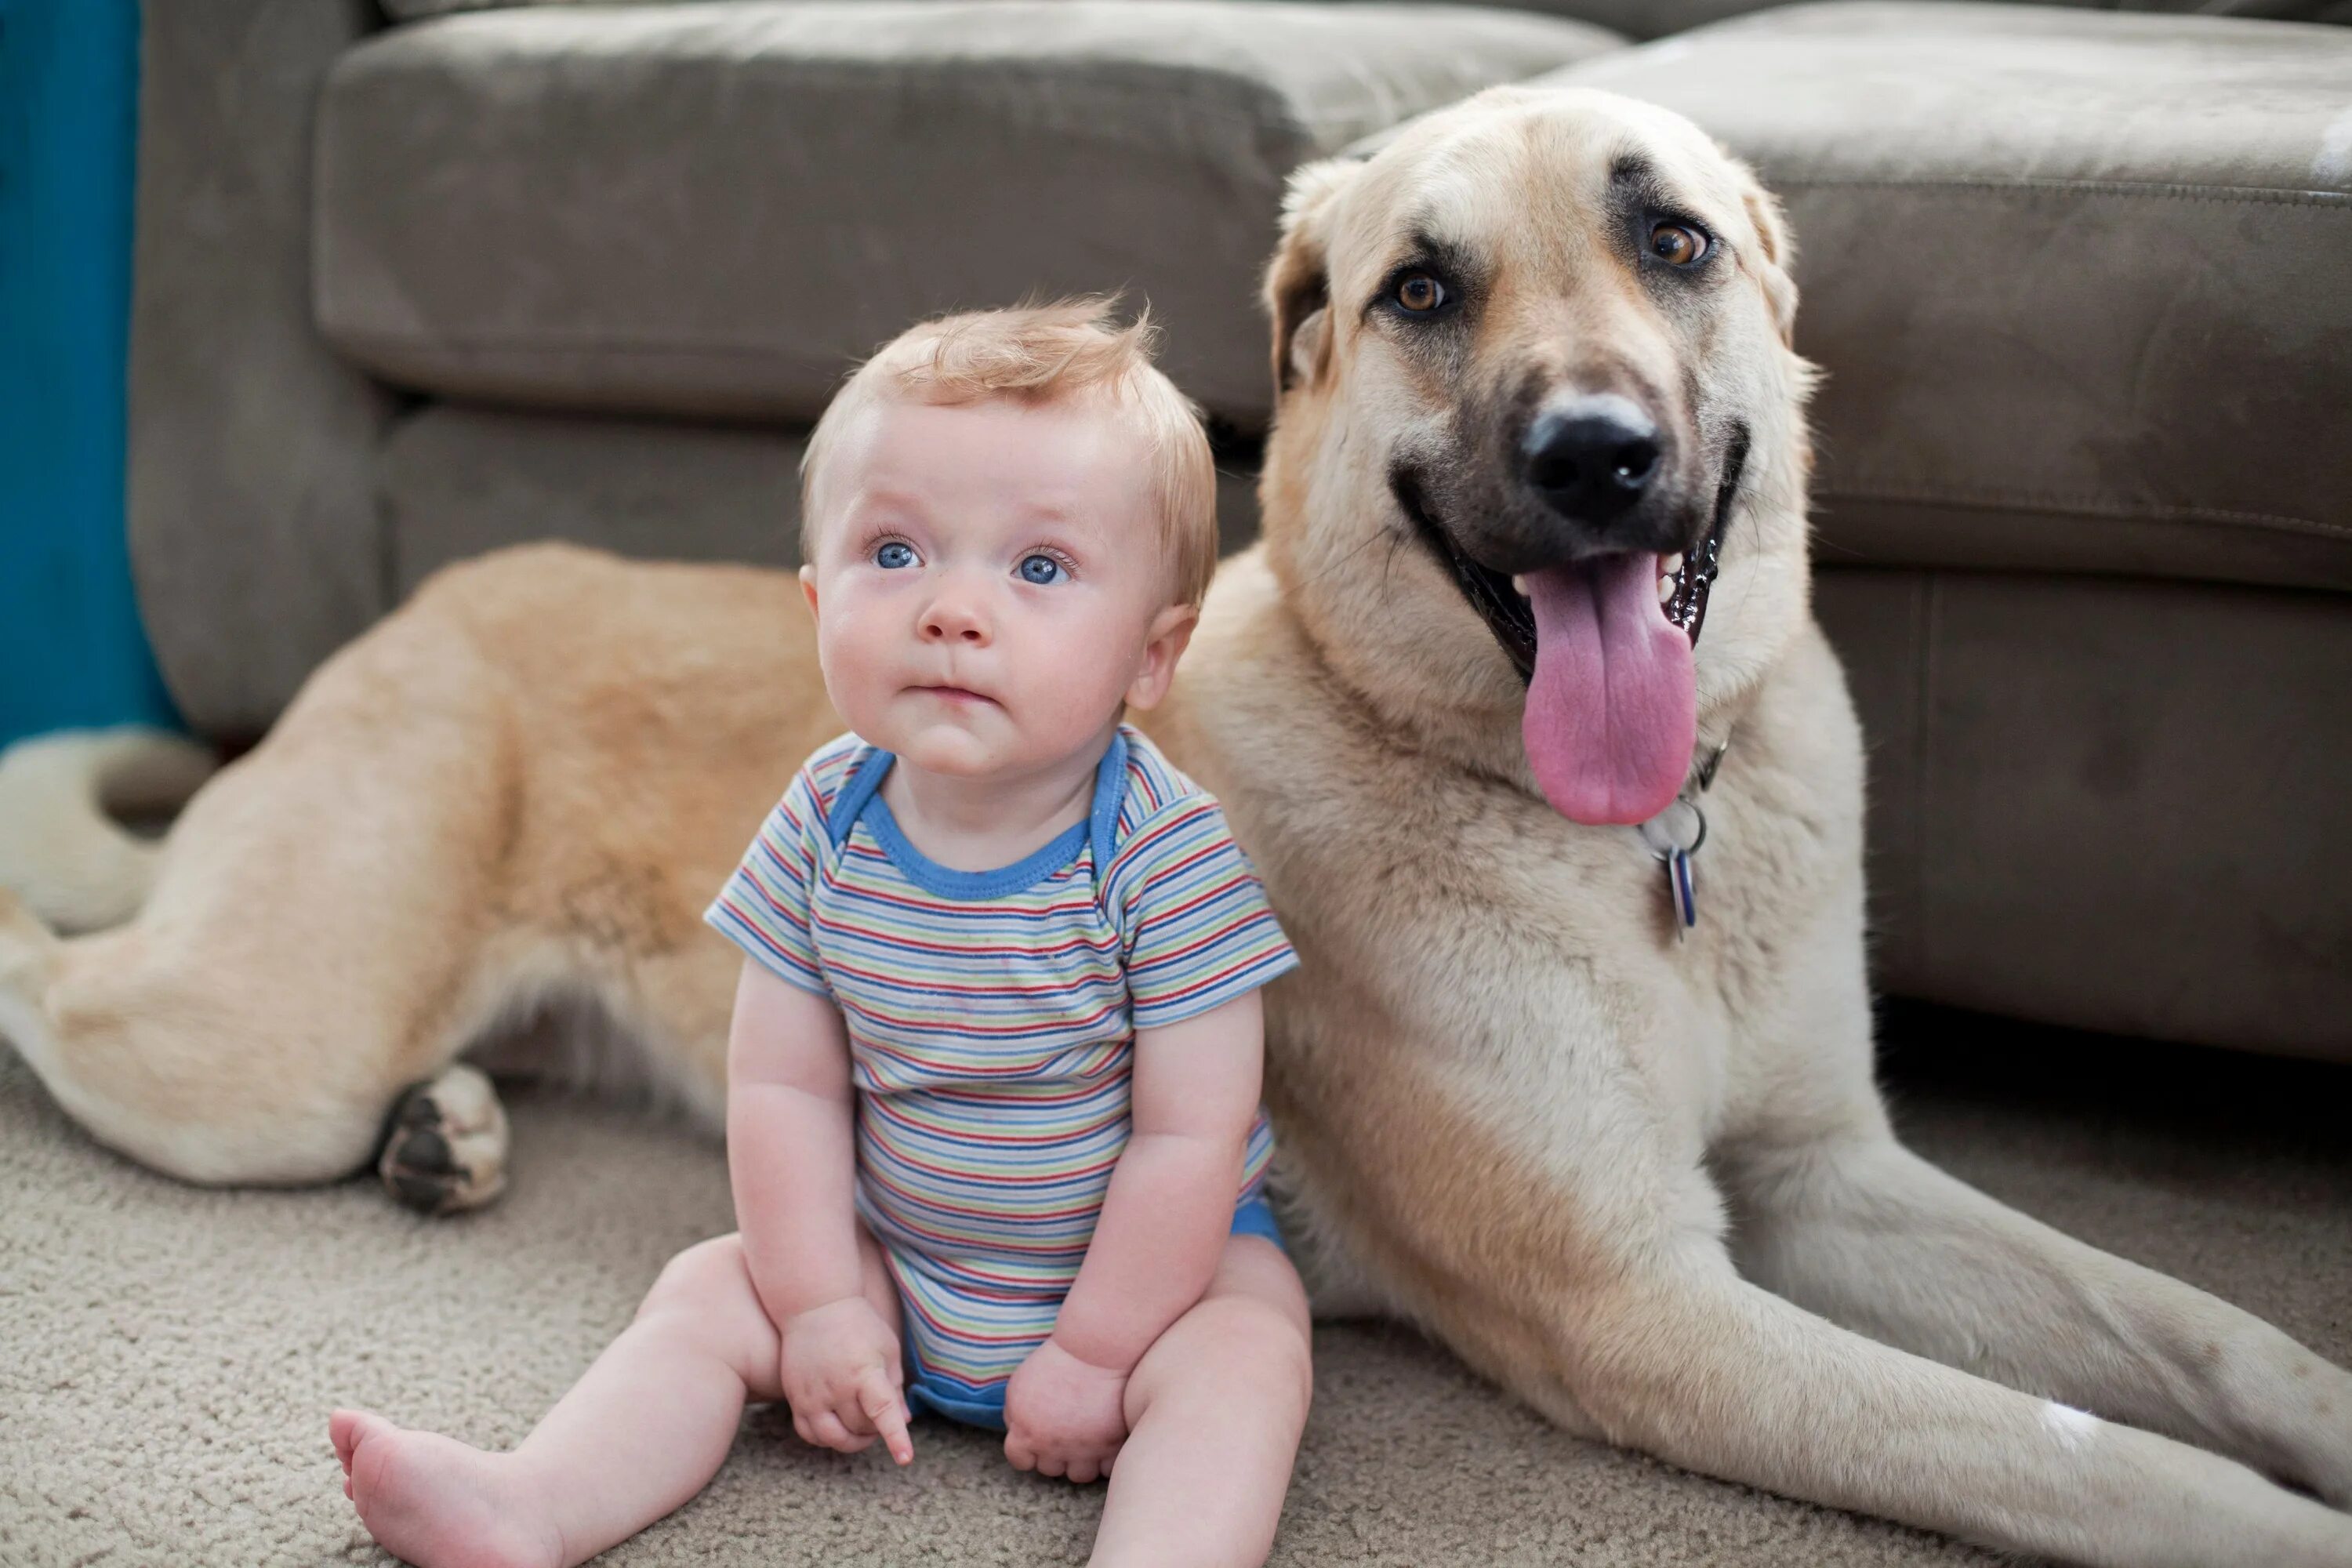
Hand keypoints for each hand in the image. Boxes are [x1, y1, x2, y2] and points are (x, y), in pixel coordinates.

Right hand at [777, 1296, 913, 1463]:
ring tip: (862, 1427)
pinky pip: (809, 1434)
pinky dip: (826, 1439)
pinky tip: (837, 1426)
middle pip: (860, 1428)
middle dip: (876, 1429)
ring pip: (833, 1439)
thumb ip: (895, 1386)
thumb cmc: (859, 1324)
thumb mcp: (886, 1348)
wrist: (814, 1305)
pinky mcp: (795, 1398)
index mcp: (864, 1371)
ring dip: (852, 1441)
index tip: (905, 1458)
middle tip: (880, 1416)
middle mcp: (836, 1387)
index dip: (896, 1437)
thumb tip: (903, 1420)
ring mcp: (812, 1394)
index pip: (882, 1411)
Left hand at [1004, 1336, 1129, 1482]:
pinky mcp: (1110, 1446)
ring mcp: (1083, 1450)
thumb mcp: (1020, 1384)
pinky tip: (1106, 1441)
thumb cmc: (1057, 1361)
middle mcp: (1053, 1448)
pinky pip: (1107, 1468)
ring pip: (1079, 1475)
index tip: (1037, 1437)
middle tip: (1065, 1432)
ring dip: (1081, 1461)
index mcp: (1026, 1433)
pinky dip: (1106, 1459)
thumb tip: (1016, 1431)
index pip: (1019, 1460)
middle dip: (1055, 1453)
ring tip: (1087, 1440)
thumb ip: (1014, 1413)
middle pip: (1050, 1469)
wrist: (1096, 1351)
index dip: (1027, 1450)